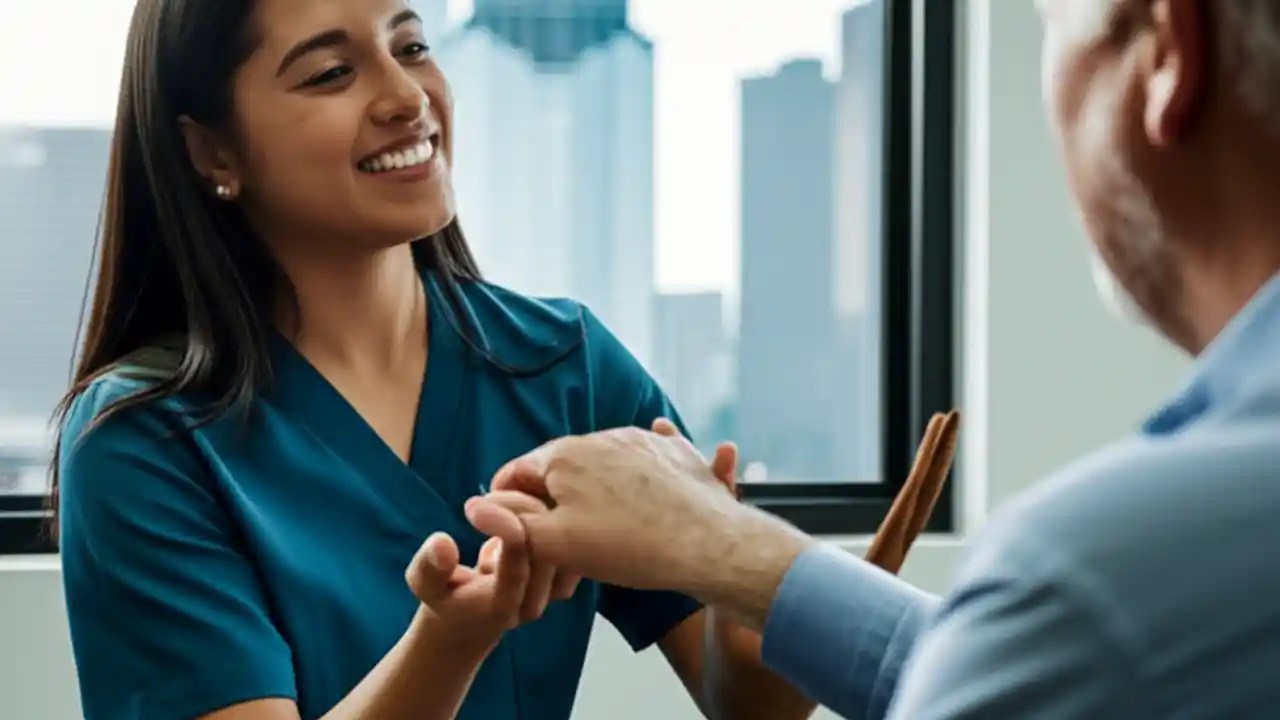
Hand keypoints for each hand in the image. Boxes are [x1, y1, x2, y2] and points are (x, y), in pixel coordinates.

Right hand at [405, 493, 579, 649]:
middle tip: (499, 488)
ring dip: (541, 511)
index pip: (517, 557)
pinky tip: (534, 500)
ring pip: (563, 541)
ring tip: (515, 491)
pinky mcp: (564, 577)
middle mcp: (533, 600)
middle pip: (545, 546)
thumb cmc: (444, 599)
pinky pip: (570, 539)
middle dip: (523, 510)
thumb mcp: (424, 585)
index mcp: (501, 603)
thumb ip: (430, 567)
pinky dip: (554, 516)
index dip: (506, 522)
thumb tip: (442, 543)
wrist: (469, 625)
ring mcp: (553, 592)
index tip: (483, 499)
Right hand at [464, 423, 790, 594]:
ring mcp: (639, 439)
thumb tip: (475, 507)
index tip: (511, 532)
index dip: (506, 505)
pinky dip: (629, 485)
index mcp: (563, 455)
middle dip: (550, 500)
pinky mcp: (671, 451)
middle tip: (557, 540)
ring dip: (590, 493)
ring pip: (598, 466)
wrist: (708, 541)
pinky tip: (637, 512)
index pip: (515, 474)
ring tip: (601, 532)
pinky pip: (637, 465)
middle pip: (557, 469)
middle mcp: (599, 437)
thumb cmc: (628, 545)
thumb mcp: (555, 545)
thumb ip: (510, 525)